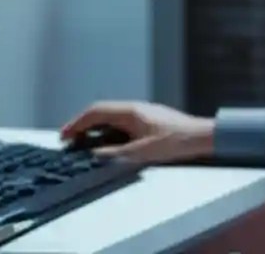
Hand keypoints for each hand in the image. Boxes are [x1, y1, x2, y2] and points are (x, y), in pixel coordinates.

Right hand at [60, 100, 213, 163]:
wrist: (201, 135)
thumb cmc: (176, 141)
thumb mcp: (142, 152)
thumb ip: (116, 155)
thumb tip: (94, 155)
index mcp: (130, 112)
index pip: (95, 112)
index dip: (76, 123)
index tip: (63, 136)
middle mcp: (134, 108)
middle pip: (100, 112)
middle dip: (82, 125)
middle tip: (69, 141)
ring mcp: (141, 113)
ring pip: (110, 117)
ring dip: (95, 128)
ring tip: (83, 144)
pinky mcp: (148, 120)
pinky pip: (120, 123)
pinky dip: (107, 132)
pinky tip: (107, 145)